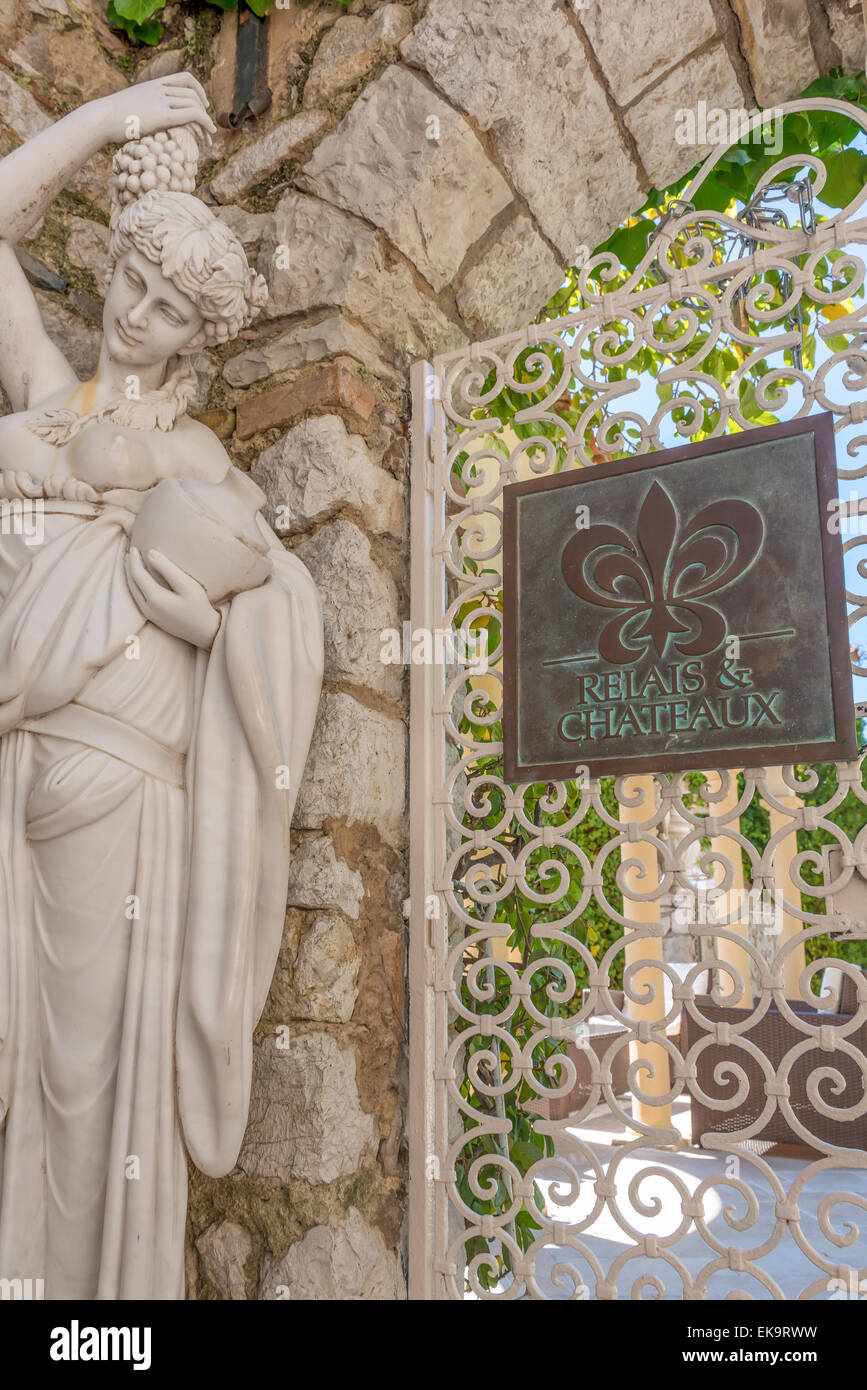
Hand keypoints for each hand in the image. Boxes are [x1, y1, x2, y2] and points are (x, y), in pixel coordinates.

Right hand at [100, 74, 215, 148]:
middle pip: (192, 93)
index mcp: (153, 84)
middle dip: (204, 109)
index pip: (184, 78)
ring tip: (209, 136)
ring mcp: (161, 100)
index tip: (202, 104)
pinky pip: (193, 113)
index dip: (198, 90)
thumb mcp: (130, 107)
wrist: (101, 118)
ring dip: (206, 121)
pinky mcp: (163, 115)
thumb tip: (145, 120)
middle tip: (208, 126)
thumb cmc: (111, 118)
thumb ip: (143, 108)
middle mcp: (159, 89)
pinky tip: (210, 132)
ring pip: (194, 104)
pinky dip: (206, 122)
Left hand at [126, 546, 219, 649]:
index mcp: (155, 598)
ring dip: (129, 575)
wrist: (204, 632)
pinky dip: (134, 584)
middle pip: (131, 583)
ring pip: (132, 591)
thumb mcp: (188, 585)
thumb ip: (168, 569)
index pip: (137, 574)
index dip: (134, 560)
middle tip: (129, 551)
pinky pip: (137, 597)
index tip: (134, 547)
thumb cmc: (199, 606)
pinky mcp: (153, 618)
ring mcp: (149, 614)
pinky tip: (138, 579)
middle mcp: (147, 607)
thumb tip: (151, 553)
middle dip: (128, 566)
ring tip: (130, 563)